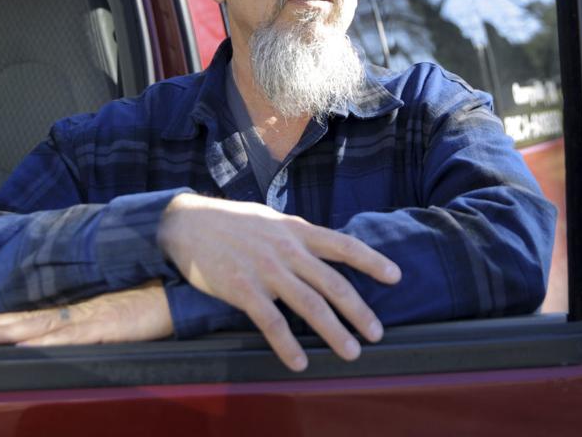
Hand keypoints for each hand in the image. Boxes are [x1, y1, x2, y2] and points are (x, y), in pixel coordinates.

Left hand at [0, 280, 171, 345]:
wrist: (186, 273)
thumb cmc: (164, 286)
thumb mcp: (131, 295)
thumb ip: (110, 303)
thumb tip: (97, 308)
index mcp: (91, 302)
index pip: (45, 311)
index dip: (14, 316)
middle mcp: (88, 307)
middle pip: (36, 317)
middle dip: (0, 324)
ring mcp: (97, 316)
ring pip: (45, 326)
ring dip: (11, 331)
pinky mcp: (110, 326)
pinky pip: (71, 337)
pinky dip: (45, 340)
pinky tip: (25, 345)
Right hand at [157, 193, 400, 371]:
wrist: (186, 222)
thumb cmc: (231, 222)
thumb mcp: (271, 220)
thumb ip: (297, 236)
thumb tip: (322, 250)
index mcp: (296, 230)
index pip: (343, 244)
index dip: (372, 260)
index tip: (396, 276)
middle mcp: (286, 249)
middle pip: (333, 282)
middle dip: (359, 310)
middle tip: (376, 333)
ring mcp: (265, 269)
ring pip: (309, 304)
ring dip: (333, 332)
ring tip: (351, 353)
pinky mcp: (242, 289)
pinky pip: (271, 322)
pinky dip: (287, 345)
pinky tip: (299, 362)